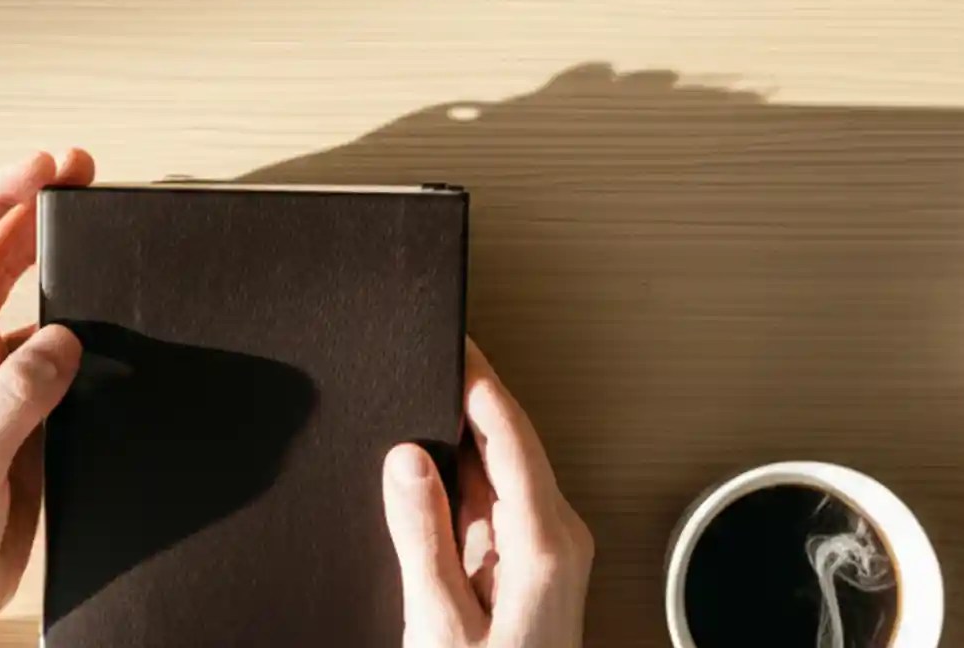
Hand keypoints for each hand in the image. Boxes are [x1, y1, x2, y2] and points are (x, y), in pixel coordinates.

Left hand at [0, 151, 94, 646]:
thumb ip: (15, 398)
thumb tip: (65, 336)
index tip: (39, 169)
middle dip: (30, 207)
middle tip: (78, 168)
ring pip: (26, 295)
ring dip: (57, 254)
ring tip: (97, 215)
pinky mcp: (22, 407)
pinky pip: (57, 347)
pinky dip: (84, 318)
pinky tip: (112, 306)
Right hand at [383, 339, 594, 647]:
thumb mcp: (441, 625)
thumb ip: (423, 538)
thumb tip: (407, 460)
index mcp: (545, 545)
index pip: (513, 440)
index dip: (482, 385)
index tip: (456, 343)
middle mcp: (556, 536)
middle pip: (508, 446)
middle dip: (465, 403)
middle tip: (421, 364)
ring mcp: (546, 546)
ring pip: (499, 471)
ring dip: (460, 444)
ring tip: (413, 409)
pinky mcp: (530, 560)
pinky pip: (494, 501)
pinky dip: (462, 482)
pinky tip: (427, 475)